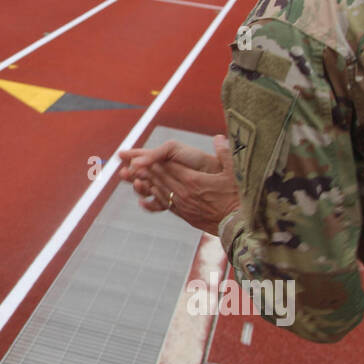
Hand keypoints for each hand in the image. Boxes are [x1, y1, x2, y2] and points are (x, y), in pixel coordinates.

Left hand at [116, 137, 240, 235]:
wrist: (237, 226)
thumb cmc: (237, 199)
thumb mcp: (234, 174)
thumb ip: (226, 155)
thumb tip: (219, 137)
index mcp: (193, 181)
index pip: (169, 166)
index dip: (153, 159)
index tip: (139, 154)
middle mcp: (184, 193)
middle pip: (159, 178)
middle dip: (142, 169)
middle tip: (126, 162)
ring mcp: (182, 205)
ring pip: (159, 191)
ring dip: (143, 183)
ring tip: (129, 177)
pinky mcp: (184, 215)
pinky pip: (164, 205)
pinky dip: (152, 200)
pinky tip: (144, 199)